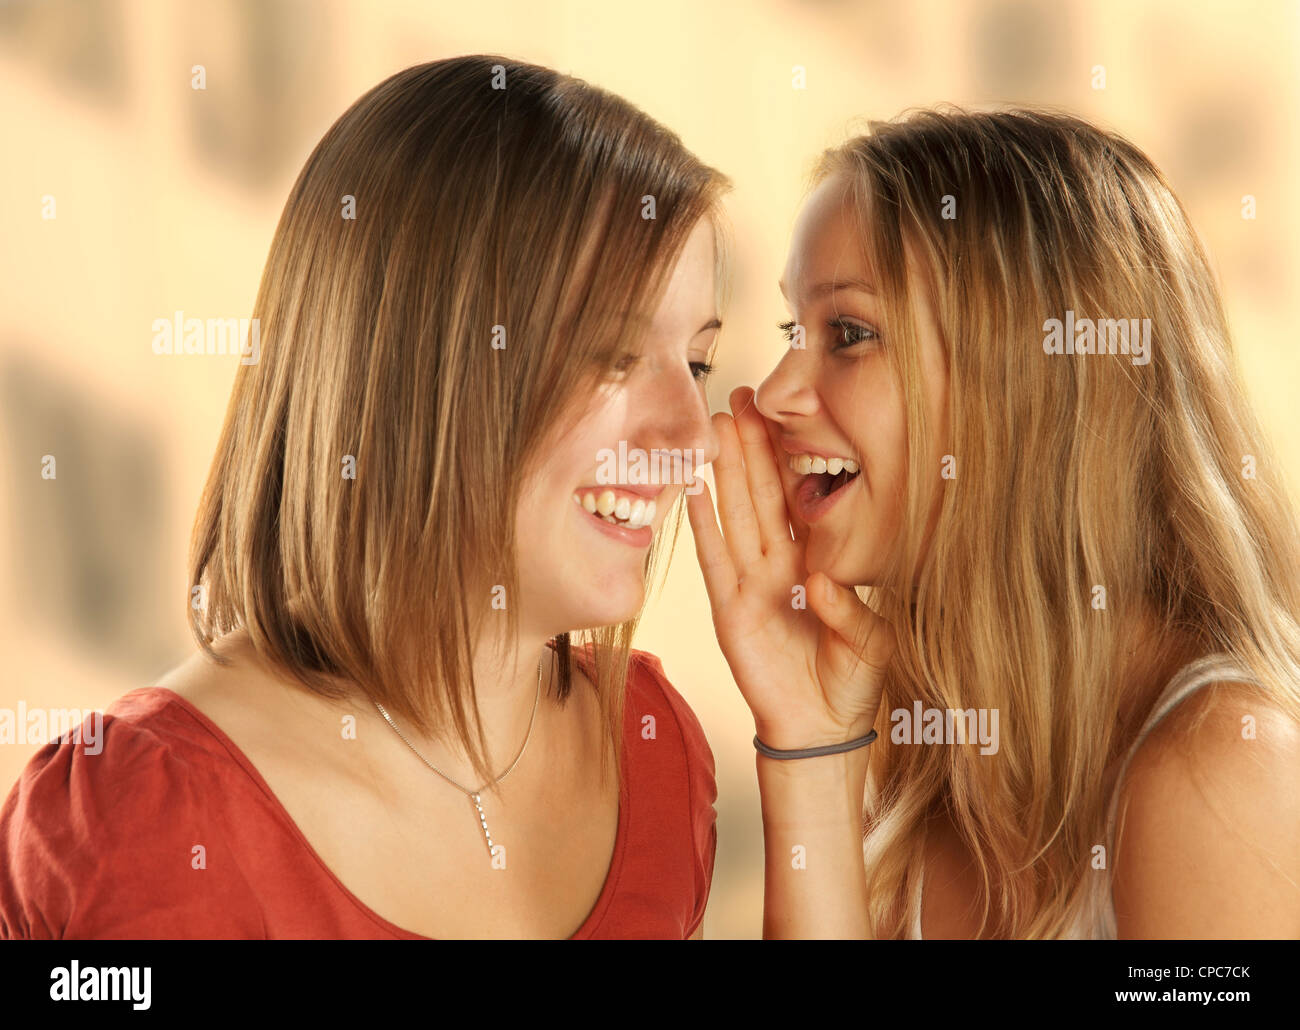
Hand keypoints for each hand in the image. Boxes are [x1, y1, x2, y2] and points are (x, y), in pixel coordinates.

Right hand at [686, 387, 894, 749]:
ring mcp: (752, 584)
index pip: (800, 498)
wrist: (821, 728)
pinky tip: (692, 489)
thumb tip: (822, 582)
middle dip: (751, 445)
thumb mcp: (872, 640)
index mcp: (817, 562)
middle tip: (739, 397)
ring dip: (725, 471)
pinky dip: (702, 526)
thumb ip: (852, 608)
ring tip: (713, 428)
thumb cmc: (851, 682)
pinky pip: (714, 560)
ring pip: (737, 514)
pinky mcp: (729, 609)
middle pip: (762, 493)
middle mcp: (780, 565)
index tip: (780, 412)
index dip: (789, 456)